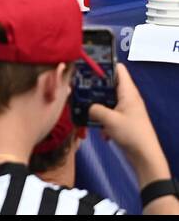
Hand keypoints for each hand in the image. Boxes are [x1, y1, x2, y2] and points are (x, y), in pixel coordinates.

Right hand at [89, 63, 170, 183]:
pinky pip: (107, 112)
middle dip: (94, 84)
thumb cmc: (130, 133)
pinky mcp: (122, 120)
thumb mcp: (109, 119)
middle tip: (77, 83)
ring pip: (106, 99)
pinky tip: (92, 124)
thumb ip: (94, 109)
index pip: (118, 69)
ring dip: (95, 102)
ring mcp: (125, 109)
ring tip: (79, 102)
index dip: (104, 64)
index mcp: (128, 92)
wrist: (144, 156)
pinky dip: (100, 116)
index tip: (87, 63)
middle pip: (109, 84)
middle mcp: (127, 98)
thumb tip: (88, 106)